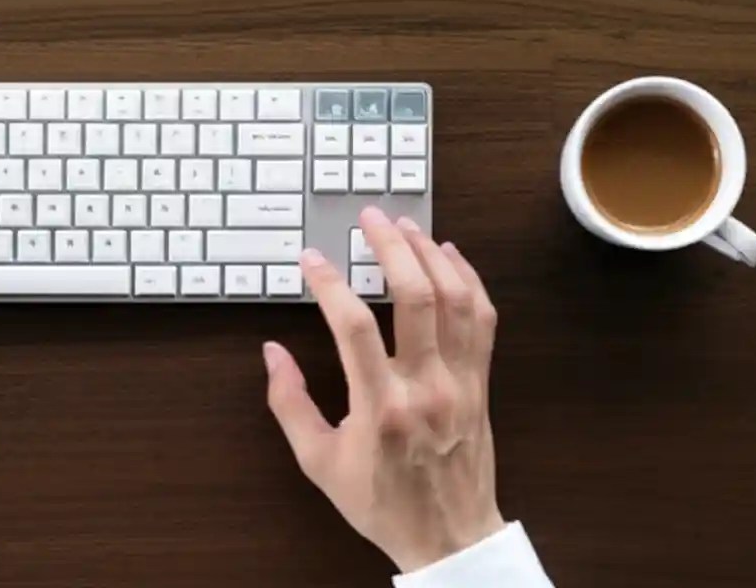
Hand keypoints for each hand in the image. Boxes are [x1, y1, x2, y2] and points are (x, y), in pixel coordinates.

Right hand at [265, 206, 503, 572]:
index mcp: (381, 408)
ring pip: (456, 300)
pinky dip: (469, 280)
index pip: (354, 327)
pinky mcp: (481, 383)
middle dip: (391, 247)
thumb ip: (289, 405)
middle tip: (370, 218)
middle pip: (416, 297)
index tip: (311, 260)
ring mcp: (460, 383)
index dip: (329, 284)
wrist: (449, 536)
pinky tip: (450, 257)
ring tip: (407, 227)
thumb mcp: (317, 464)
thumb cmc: (381, 502)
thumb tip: (272, 353)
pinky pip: (483, 320)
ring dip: (431, 254)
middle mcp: (426, 388)